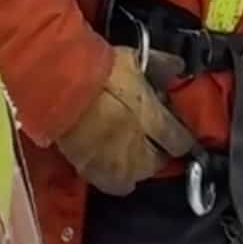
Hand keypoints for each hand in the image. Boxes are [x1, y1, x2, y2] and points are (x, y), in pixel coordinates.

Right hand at [54, 46, 196, 195]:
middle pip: (157, 162)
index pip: (177, 139)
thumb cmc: (98, 68)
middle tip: (156, 148)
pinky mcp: (90, 168)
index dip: (182, 140)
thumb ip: (159, 65)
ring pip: (136, 176)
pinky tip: (112, 169)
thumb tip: (178, 67)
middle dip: (160, 156)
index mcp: (151, 116)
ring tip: (134, 159)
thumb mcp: (133, 59)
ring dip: (138, 169)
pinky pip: (110, 183)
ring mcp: (114, 160)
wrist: (60, 83)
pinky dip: (113, 179)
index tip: (181, 138)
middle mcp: (138, 144)